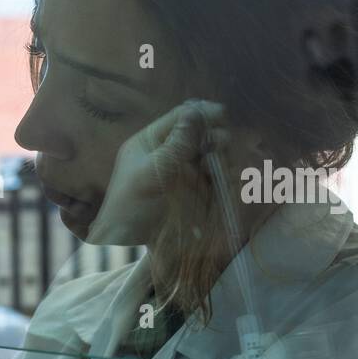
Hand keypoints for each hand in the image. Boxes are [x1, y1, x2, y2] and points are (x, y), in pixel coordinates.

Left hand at [88, 99, 226, 245]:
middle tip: (219, 144)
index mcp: (151, 142)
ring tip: (219, 165)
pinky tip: (226, 180)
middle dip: (215, 135)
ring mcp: (187, 172)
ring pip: (215, 153)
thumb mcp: (148, 174)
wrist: (131, 246)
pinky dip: (228, 175)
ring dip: (223, 155)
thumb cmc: (130, 209)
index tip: (219, 116)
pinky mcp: (200, 191)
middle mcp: (172, 153)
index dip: (200, 114)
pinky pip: (220, 176)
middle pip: (202, 132)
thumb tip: (195, 112)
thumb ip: (175, 145)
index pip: (180, 117)